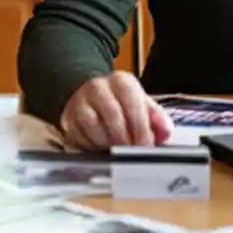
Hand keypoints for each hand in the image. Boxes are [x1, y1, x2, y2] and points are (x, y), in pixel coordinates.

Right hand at [59, 72, 173, 150]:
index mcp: (122, 81)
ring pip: (93, 126)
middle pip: (113, 115)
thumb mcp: (143, 105)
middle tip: (132, 151)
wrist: (91, 98)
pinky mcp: (68, 118)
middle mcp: (99, 87)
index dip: (141, 127)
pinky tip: (100, 146)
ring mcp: (80, 101)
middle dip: (125, 138)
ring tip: (116, 148)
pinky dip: (92, 146)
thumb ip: (157, 119)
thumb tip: (165, 133)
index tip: (145, 145)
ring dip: (107, 143)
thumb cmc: (122, 105)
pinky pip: (79, 136)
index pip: (132, 102)